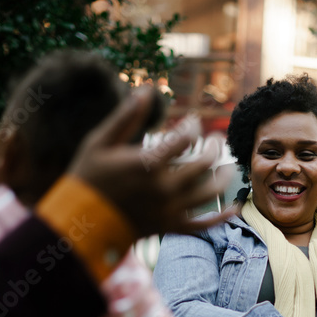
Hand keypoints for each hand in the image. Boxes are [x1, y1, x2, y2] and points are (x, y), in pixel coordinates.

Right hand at [66, 90, 232, 236]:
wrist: (82, 222)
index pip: (185, 139)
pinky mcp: (171, 227)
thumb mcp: (100, 141)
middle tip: (215, 139)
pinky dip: (221, 218)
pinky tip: (234, 207)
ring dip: (223, 176)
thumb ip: (125, 117)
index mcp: (147, 164)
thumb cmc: (88, 178)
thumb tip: (145, 89)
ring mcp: (169, 210)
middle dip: (214, 147)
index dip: (193, 127)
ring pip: (210, 192)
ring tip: (226, 166)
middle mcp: (163, 188)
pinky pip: (203, 225)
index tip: (192, 122)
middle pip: (204, 164)